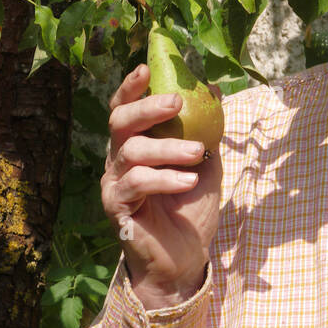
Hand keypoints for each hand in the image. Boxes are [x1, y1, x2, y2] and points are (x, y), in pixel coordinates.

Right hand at [101, 63, 222, 309]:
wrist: (185, 258)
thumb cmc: (190, 209)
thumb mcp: (205, 163)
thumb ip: (206, 129)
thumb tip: (213, 88)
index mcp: (136, 144)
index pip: (125, 108)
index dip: (131, 87)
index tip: (147, 68)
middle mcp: (118, 160)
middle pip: (120, 122)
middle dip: (147, 107)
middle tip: (176, 103)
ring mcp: (114, 183)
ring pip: (132, 151)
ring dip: (169, 148)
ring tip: (198, 152)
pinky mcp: (116, 207)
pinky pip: (137, 183)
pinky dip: (165, 178)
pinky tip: (188, 181)